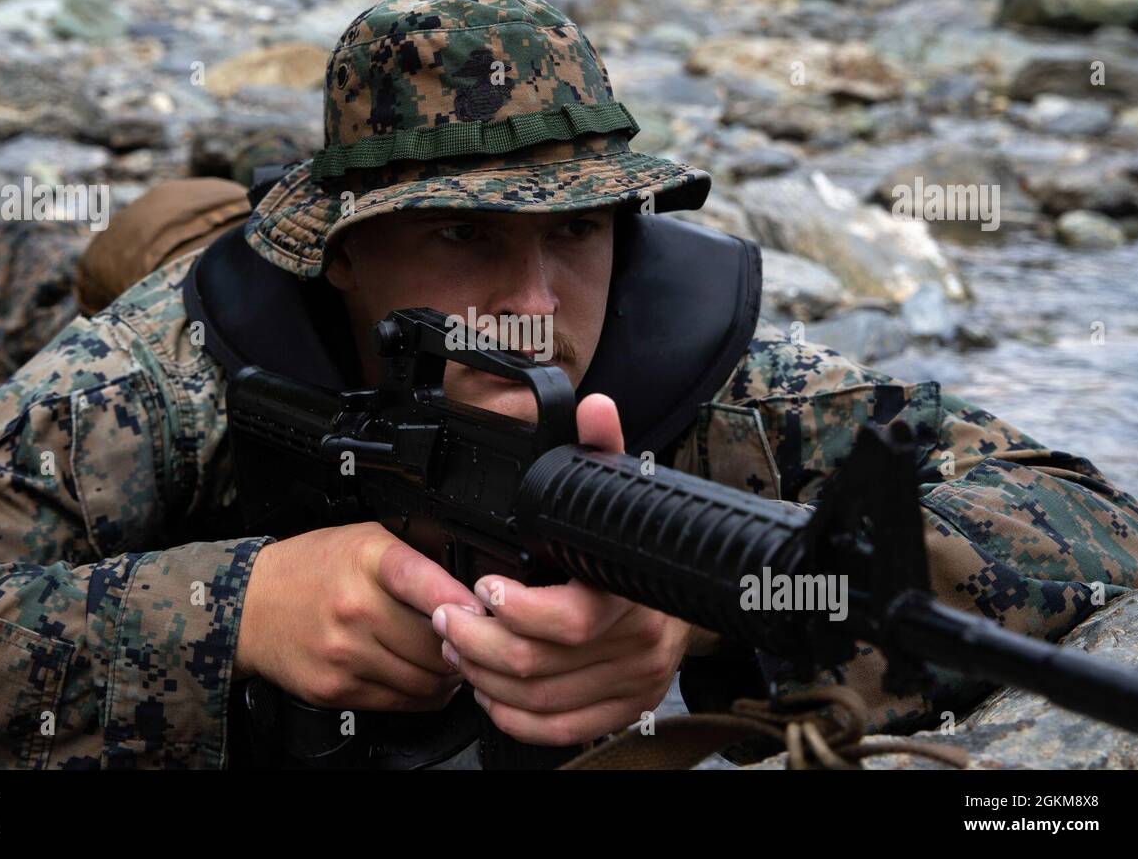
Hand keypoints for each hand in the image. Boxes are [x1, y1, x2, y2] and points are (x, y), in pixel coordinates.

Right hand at [236, 521, 485, 711]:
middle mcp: (355, 607)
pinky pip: (400, 702)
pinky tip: (422, 678)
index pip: (425, 582)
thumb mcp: (365, 540)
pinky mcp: (336, 689)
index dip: (463, 602)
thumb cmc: (312, 568)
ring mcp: (344, 653)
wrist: (250, 606)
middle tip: (472, 641)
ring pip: (425, 679)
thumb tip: (469, 591)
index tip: (485, 614)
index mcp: (367, 560)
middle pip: (436, 642)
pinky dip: (422, 695)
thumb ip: (414, 559)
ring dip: (447, 675)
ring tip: (448, 661)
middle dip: (463, 645)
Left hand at [433, 394, 696, 745]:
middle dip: (477, 641)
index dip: (516, 610)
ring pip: (539, 700)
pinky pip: (556, 729)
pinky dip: (513, 715)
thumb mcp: (617, 493)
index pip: (569, 620)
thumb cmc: (636, 547)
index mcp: (631, 595)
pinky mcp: (622, 710)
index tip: (483, 588)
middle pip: (539, 664)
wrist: (690, 595)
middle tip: (448, 618)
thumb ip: (599, 450)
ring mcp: (632, 684)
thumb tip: (595, 407)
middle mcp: (638, 645)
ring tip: (458, 646)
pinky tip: (491, 689)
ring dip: (485, 676)